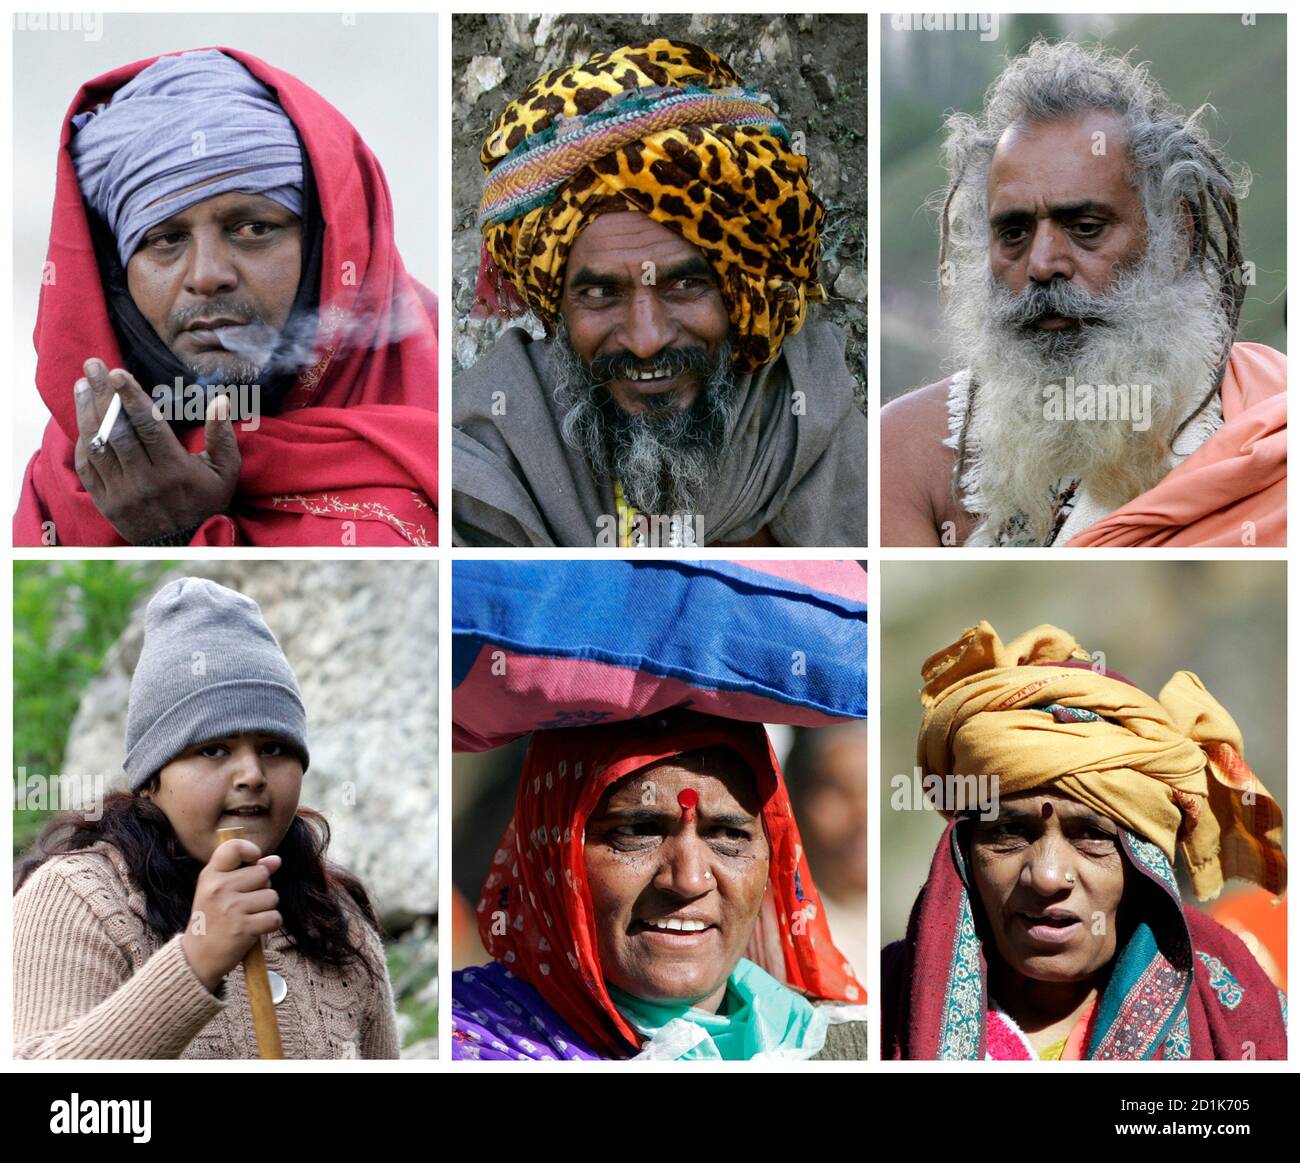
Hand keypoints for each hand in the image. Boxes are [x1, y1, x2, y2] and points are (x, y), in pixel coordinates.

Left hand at [73, 357, 240, 543]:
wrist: (184, 543)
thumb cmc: (207, 501)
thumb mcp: (225, 471)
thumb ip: (223, 436)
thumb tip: (222, 400)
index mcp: (175, 470)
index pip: (148, 427)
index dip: (130, 398)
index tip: (116, 373)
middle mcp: (145, 480)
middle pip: (117, 430)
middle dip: (101, 394)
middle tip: (91, 365)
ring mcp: (122, 492)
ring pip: (97, 445)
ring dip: (86, 412)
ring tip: (81, 385)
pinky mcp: (106, 502)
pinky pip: (87, 467)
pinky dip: (82, 441)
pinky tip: (83, 419)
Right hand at [181, 839, 281, 993]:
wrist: (196, 958)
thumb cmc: (212, 920)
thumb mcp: (218, 891)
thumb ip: (247, 872)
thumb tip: (275, 860)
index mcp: (210, 875)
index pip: (234, 847)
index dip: (251, 850)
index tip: (253, 861)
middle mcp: (219, 888)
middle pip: (263, 873)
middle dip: (261, 887)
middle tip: (243, 904)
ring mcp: (231, 908)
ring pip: (272, 896)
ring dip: (266, 908)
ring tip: (246, 917)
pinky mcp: (243, 928)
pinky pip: (275, 917)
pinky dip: (269, 925)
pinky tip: (254, 929)